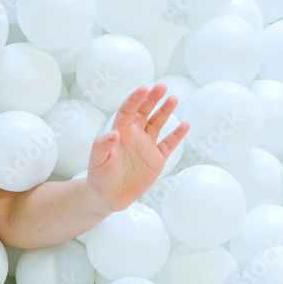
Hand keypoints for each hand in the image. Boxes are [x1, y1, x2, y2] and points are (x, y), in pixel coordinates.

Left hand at [85, 84, 189, 213]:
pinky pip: (169, 144)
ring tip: (173, 99)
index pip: (128, 111)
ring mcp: (146, 146)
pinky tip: (185, 124)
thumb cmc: (99, 177)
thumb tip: (113, 133)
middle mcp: (134, 135)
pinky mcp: (156, 159)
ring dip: (165, 111)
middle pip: (144, 112)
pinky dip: (177, 135)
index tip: (144, 89)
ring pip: (157, 124)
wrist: (108, 196)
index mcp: (120, 132)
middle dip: (152, 99)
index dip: (135, 100)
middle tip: (162, 87)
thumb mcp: (97, 161)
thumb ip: (102, 146)